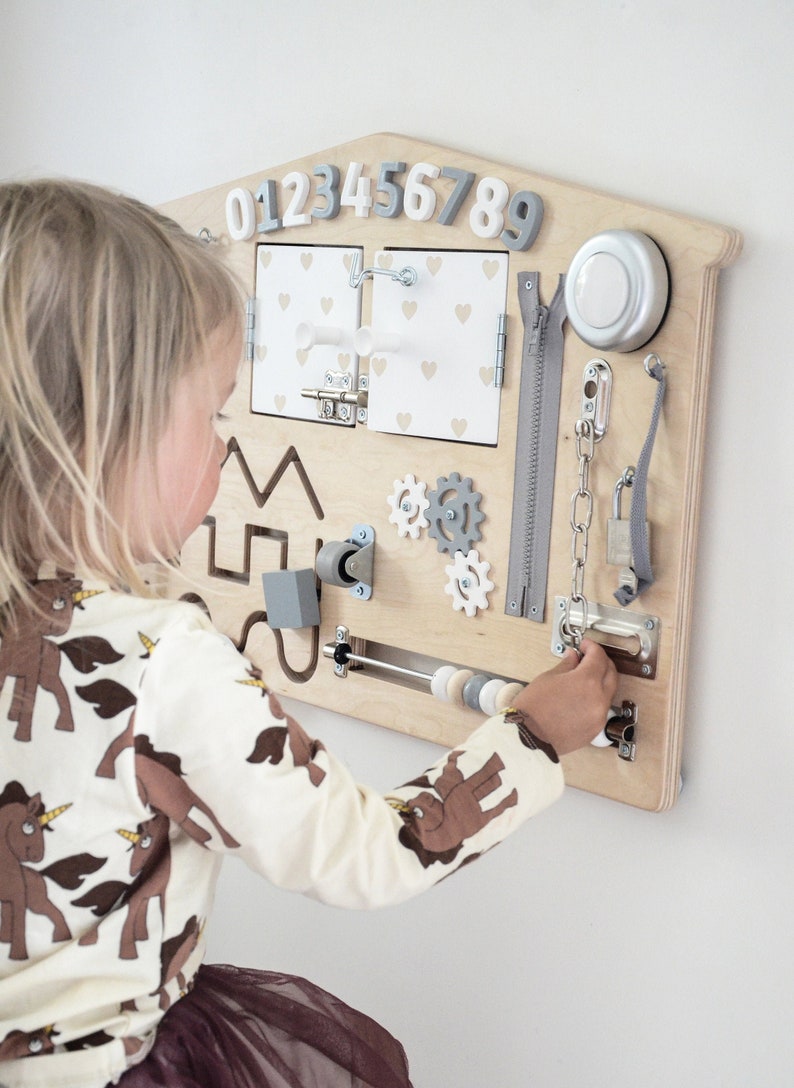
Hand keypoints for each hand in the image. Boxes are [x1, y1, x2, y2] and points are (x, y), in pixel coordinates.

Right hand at [510, 639, 617, 755]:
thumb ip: (567, 666)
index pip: (598, 656)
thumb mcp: (548, 678)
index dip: (592, 647)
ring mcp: (599, 715)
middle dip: (601, 661)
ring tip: (583, 677)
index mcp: (586, 681)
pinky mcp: (595, 729)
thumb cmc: (532, 709)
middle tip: (587, 658)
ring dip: (600, 680)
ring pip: (608, 691)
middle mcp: (598, 698)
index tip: (584, 645)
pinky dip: (596, 698)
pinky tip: (581, 696)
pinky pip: (601, 708)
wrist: (527, 738)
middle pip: (610, 672)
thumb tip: (574, 657)